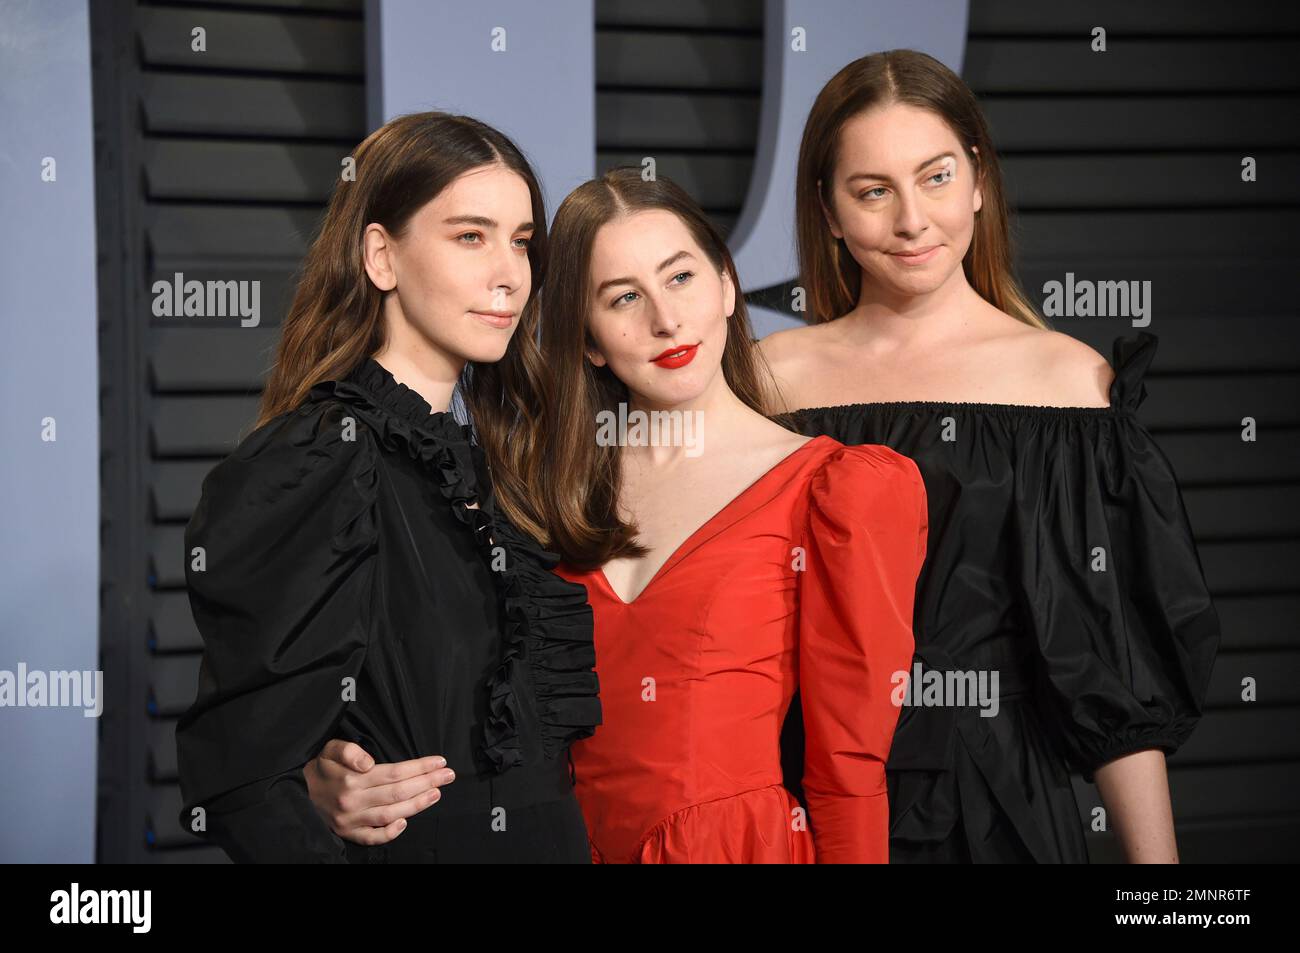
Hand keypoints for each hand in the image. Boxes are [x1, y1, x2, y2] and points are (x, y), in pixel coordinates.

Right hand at [303, 739, 455, 844]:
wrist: (294, 791)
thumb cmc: (319, 768)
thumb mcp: (329, 749)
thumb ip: (348, 750)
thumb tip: (368, 762)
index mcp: (351, 779)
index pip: (395, 772)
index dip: (420, 767)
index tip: (440, 762)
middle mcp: (353, 801)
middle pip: (398, 793)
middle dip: (427, 783)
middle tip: (448, 776)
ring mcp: (351, 820)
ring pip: (390, 815)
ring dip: (417, 805)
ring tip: (436, 793)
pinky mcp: (347, 833)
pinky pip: (372, 837)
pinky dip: (390, 833)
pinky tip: (406, 822)